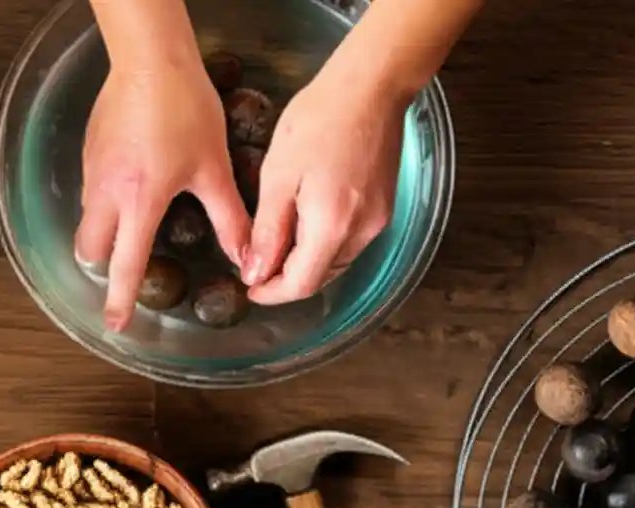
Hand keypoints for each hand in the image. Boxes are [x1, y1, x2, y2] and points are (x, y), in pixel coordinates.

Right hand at [75, 63, 249, 331]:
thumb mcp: (214, 168)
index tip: (116, 324)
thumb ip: (230, 218)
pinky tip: (134, 182)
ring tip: (136, 220)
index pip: (126, 264)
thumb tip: (247, 257)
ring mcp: (93, 172)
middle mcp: (107, 192)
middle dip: (105, 265)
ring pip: (89, 220)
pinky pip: (92, 192)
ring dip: (106, 232)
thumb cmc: (186, 110)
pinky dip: (106, 201)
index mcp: (140, 201)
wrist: (151, 60)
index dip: (121, 298)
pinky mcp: (89, 153)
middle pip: (91, 250)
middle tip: (127, 265)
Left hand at [241, 67, 406, 304]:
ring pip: (337, 263)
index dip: (272, 293)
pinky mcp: (385, 208)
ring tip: (277, 247)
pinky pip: (351, 242)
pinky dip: (325, 245)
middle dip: (287, 280)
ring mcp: (378, 222)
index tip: (249, 287)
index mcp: (332, 227)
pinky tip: (306, 227)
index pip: (301, 284)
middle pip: (321, 278)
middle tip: (257, 266)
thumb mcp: (277, 176)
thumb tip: (255, 272)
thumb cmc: (318, 121)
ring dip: (306, 264)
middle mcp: (361, 233)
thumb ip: (268, 231)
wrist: (370, 87)